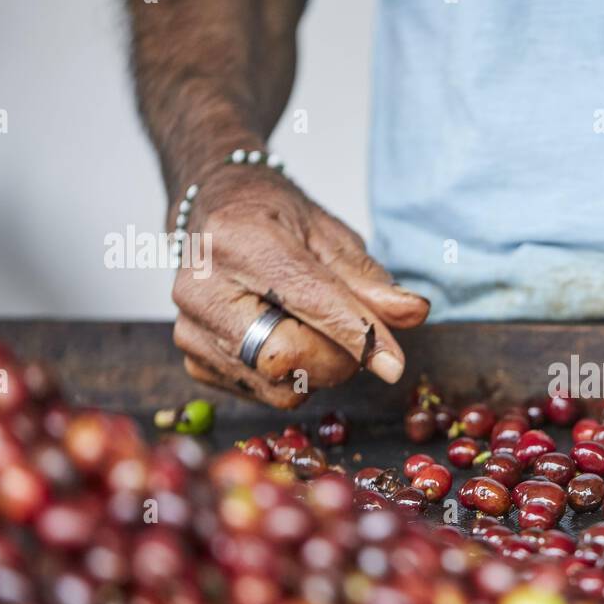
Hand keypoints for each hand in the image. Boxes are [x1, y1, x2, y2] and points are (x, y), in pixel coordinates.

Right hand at [170, 165, 428, 408]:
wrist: (215, 211)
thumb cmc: (275, 220)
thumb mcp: (329, 235)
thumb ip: (370, 281)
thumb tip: (414, 312)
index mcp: (239, 240)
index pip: (308, 302)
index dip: (357, 335)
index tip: (394, 365)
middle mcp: (202, 286)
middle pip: (283, 356)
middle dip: (336, 358)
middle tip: (354, 338)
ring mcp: (189, 326)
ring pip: (276, 383)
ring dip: (317, 369)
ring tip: (316, 332)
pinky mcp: (192, 358)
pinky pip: (263, 392)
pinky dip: (291, 377)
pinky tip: (286, 338)